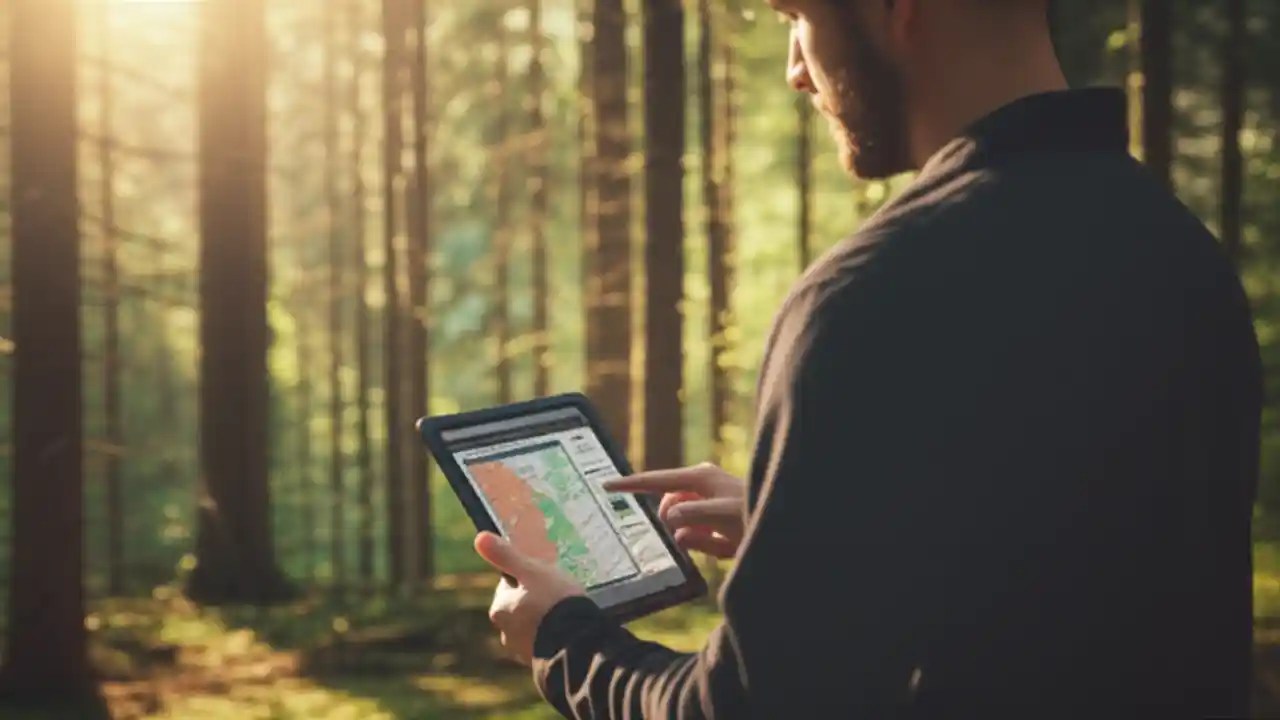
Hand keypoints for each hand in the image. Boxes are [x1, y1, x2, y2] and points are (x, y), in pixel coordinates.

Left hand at [474, 531, 585, 665]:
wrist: (577, 643)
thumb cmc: (554, 601)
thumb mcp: (531, 571)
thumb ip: (506, 556)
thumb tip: (479, 537)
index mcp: (499, 609)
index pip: (509, 586)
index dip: (529, 578)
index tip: (546, 577)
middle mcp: (505, 633)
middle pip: (519, 607)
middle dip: (535, 601)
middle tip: (558, 595)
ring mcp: (522, 651)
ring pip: (532, 627)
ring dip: (544, 621)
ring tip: (566, 614)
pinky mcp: (540, 663)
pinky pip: (544, 643)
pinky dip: (552, 637)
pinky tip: (568, 631)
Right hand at [603, 463, 745, 559]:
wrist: (785, 531)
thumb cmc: (755, 517)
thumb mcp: (723, 516)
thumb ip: (694, 516)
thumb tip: (670, 519)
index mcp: (699, 478)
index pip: (656, 480)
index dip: (630, 484)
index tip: (605, 485)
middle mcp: (701, 485)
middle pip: (667, 505)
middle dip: (670, 521)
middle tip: (693, 534)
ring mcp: (707, 502)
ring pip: (680, 523)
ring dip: (688, 536)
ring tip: (716, 540)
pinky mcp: (714, 522)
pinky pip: (694, 536)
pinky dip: (702, 544)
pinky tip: (724, 546)